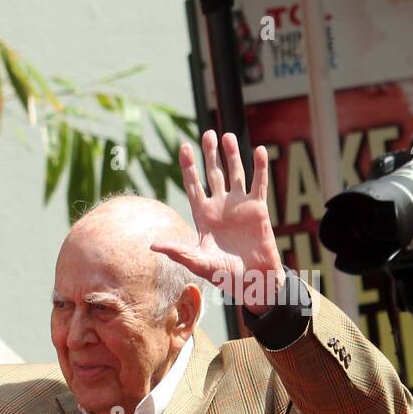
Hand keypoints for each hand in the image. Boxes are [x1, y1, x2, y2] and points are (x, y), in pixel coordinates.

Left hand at [150, 130, 284, 313]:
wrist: (252, 280)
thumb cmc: (223, 275)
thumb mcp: (198, 262)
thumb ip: (178, 251)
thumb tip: (152, 245)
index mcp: (203, 216)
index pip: (194, 186)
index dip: (189, 167)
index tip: (183, 147)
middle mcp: (220, 207)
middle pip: (213, 174)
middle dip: (210, 155)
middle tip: (207, 133)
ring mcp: (239, 206)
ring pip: (235, 174)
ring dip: (232, 155)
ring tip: (227, 136)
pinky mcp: (259, 209)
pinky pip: (259, 183)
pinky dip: (260, 168)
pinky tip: (258, 151)